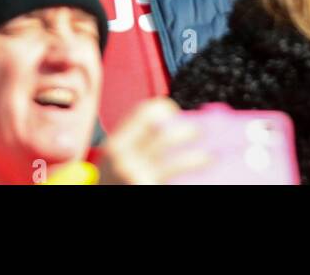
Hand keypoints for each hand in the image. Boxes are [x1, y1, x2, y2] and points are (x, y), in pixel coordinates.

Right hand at [95, 97, 210, 183]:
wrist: (97, 201)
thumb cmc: (112, 179)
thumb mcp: (115, 155)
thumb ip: (136, 136)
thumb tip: (174, 119)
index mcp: (117, 144)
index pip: (144, 113)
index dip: (165, 108)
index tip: (177, 111)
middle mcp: (125, 161)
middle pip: (165, 135)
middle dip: (188, 131)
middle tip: (201, 131)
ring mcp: (138, 179)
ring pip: (177, 162)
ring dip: (199, 157)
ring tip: (211, 156)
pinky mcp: (149, 191)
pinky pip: (175, 182)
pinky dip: (191, 177)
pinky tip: (202, 173)